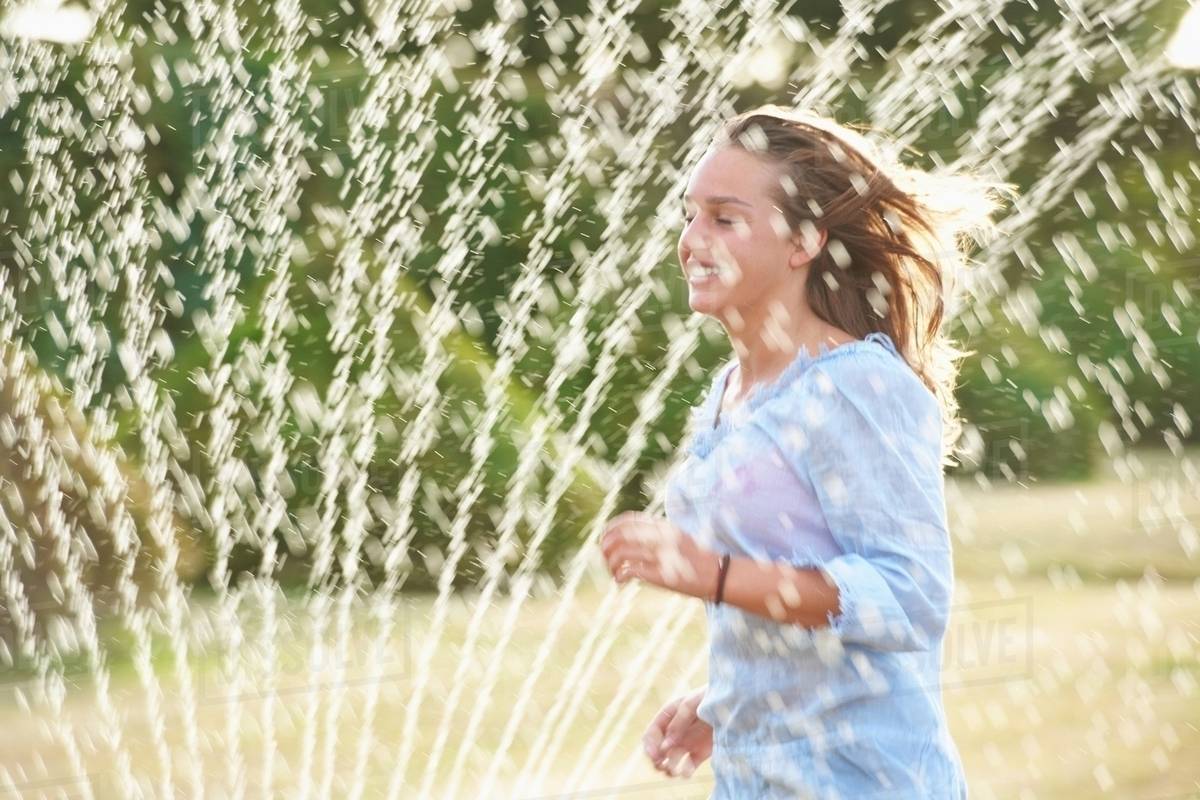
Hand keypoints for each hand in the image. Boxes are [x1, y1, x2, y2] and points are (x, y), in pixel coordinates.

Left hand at [599, 511, 715, 597]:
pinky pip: (630, 570)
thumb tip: (633, 537)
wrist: (719, 575)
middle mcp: (660, 537)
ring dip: (610, 563)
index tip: (605, 538)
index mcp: (664, 527)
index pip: (629, 520)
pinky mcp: (661, 574)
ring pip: (621, 552)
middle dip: (606, 545)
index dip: (611, 528)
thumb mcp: (678, 538)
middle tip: (604, 557)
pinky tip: (620, 582)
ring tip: (613, 572)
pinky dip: (619, 575)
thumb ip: (658, 535)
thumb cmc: (697, 559)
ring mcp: (661, 555)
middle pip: (621, 534)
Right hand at [642, 686, 711, 777]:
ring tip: (672, 771)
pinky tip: (686, 772)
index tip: (655, 756)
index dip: (650, 745)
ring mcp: (688, 742)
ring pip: (670, 760)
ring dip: (668, 768)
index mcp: (670, 715)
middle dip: (656, 759)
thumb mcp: (692, 704)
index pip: (652, 733)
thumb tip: (665, 746)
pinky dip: (684, 772)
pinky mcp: (700, 753)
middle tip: (661, 766)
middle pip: (658, 749)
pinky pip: (687, 767)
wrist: (736, 704)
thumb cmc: (712, 697)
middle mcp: (676, 730)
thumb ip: (678, 723)